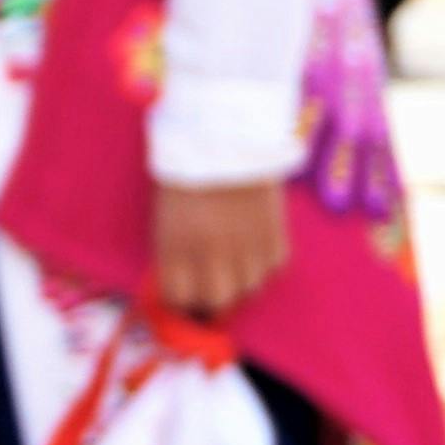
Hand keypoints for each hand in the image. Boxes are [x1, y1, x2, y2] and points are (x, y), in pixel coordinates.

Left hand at [150, 176, 285, 316]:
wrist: (230, 140)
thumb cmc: (188, 173)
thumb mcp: (167, 217)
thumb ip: (175, 255)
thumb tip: (184, 288)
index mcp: (176, 249)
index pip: (177, 300)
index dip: (178, 302)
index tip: (181, 297)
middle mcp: (213, 258)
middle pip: (215, 304)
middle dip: (209, 302)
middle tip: (208, 292)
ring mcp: (248, 253)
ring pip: (247, 292)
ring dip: (239, 283)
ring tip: (232, 261)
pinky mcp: (277, 242)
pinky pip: (271, 270)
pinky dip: (263, 263)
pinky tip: (253, 243)